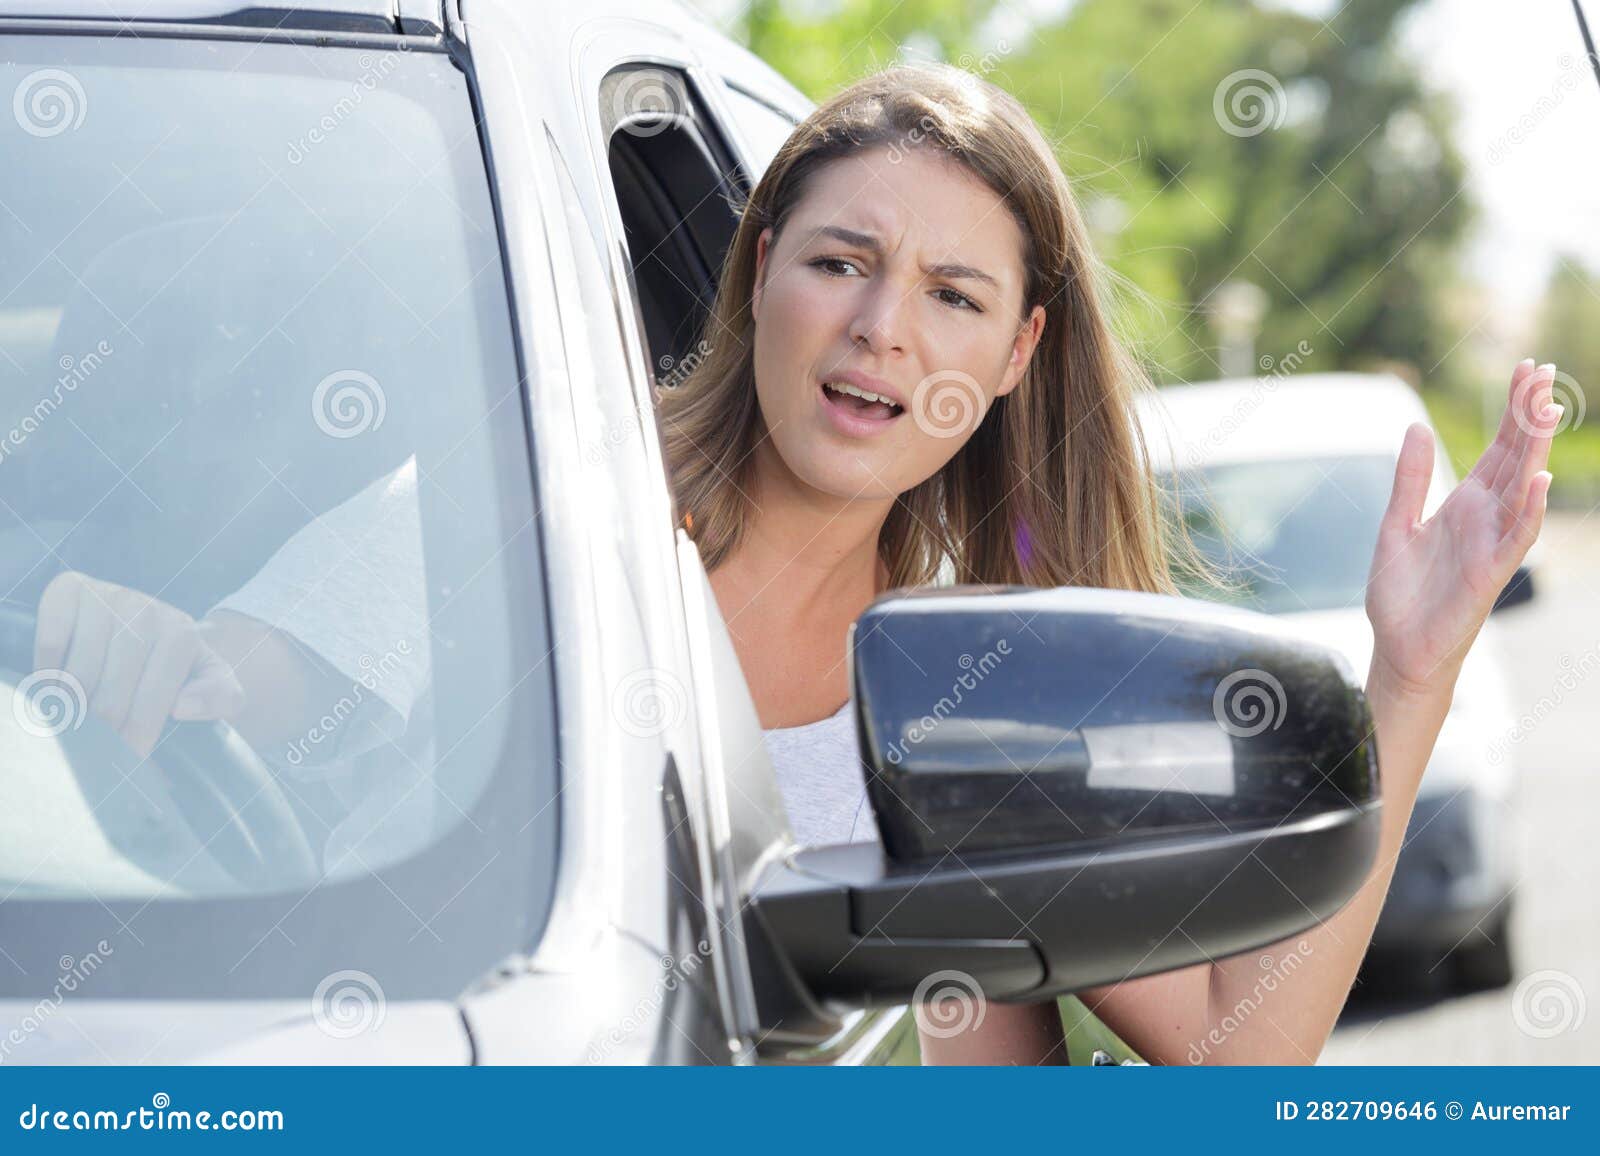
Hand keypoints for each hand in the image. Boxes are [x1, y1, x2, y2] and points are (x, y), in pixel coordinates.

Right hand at [34, 571, 245, 757]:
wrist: (143, 621)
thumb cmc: (174, 662)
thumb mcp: (209, 680)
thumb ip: (220, 697)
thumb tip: (184, 706)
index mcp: (182, 634)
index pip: (155, 696)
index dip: (139, 733)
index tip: (128, 758)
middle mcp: (147, 609)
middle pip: (113, 689)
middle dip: (104, 727)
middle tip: (95, 747)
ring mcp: (108, 595)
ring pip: (80, 670)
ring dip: (71, 706)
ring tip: (72, 724)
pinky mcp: (70, 588)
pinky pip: (51, 641)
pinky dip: (46, 672)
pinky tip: (53, 687)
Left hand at [1364, 359, 1557, 697]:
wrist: (1400, 646)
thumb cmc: (1402, 592)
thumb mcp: (1396, 525)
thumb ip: (1409, 479)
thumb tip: (1417, 426)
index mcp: (1466, 502)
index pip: (1498, 447)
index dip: (1512, 409)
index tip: (1526, 368)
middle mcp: (1487, 516)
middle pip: (1516, 456)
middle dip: (1529, 415)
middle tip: (1543, 370)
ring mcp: (1493, 542)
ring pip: (1524, 487)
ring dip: (1536, 449)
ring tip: (1547, 406)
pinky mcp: (1491, 571)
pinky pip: (1517, 536)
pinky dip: (1530, 508)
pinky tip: (1538, 479)